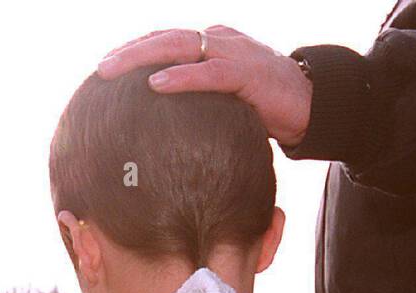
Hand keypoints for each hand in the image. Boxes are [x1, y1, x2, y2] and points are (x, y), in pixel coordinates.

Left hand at [97, 25, 312, 147]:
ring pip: (179, 47)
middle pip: (166, 39)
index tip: (107, 68)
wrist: (315, 106)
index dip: (136, 51)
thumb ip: (201, 104)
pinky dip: (182, 77)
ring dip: (143, 58)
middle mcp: (220, 42)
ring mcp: (234, 54)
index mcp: (213, 46)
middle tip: (100, 69)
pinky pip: (210, 73)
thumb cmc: (268, 109)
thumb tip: (168, 131)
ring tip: (113, 71)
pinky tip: (156, 84)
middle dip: (130, 52)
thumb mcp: (227, 103)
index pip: (167, 42)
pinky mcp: (249, 74)